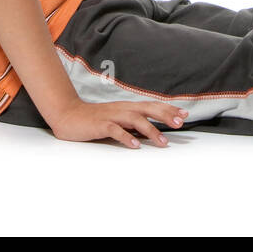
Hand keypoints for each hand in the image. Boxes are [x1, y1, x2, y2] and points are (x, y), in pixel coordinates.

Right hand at [48, 99, 189, 148]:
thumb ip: (133, 124)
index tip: (184, 114)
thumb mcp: (117, 119)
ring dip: (150, 130)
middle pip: (147, 109)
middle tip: (180, 123)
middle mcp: (121, 108)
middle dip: (165, 115)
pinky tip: (135, 145)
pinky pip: (114, 130)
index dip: (168, 109)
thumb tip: (152, 132)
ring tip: (162, 142)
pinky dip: (126, 137)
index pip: (151, 106)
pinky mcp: (99, 125)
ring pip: (134, 119)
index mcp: (127, 107)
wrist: (68, 115)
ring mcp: (111, 116)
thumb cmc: (94, 119)